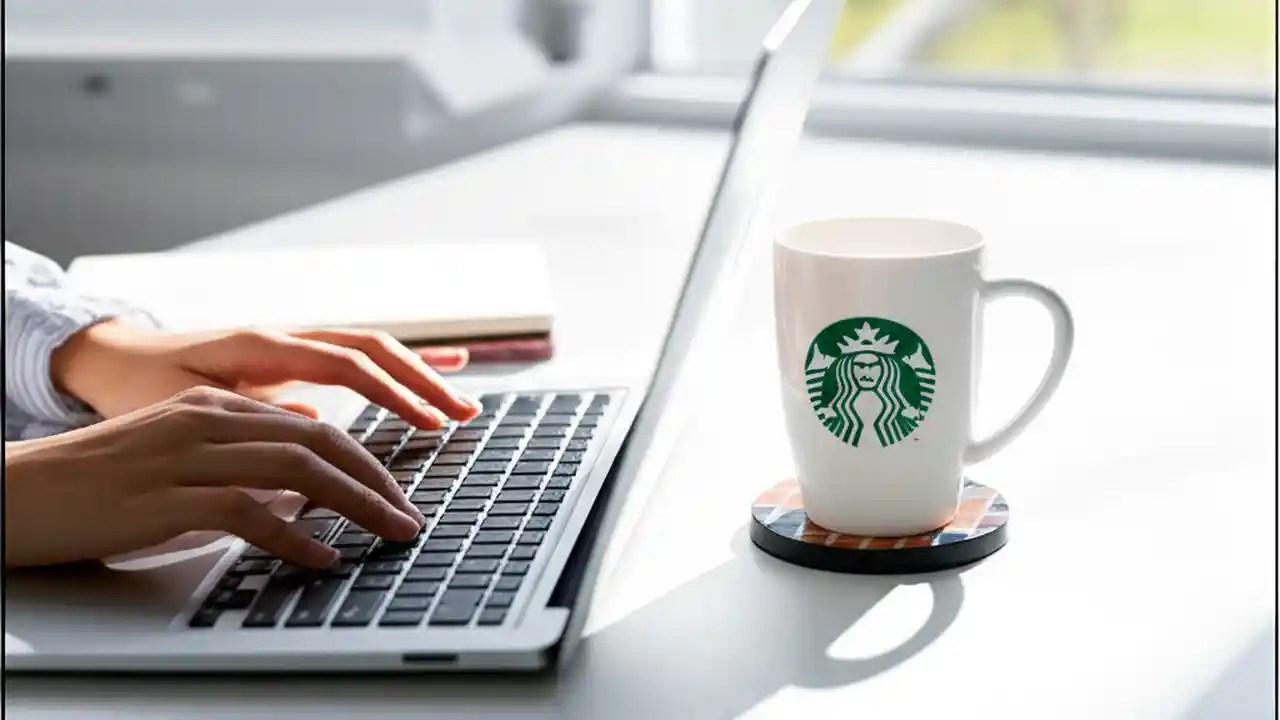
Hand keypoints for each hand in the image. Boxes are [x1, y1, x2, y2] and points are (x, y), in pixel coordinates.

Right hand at [3, 387, 426, 568]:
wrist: (15, 492)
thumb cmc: (94, 481)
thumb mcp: (175, 455)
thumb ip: (234, 460)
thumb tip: (296, 486)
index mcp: (211, 406)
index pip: (310, 425)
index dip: (363, 457)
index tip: (395, 489)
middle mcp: (205, 420)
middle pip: (317, 441)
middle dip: (375, 478)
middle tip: (409, 514)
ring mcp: (185, 456)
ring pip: (297, 471)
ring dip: (356, 504)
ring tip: (391, 533)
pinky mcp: (164, 498)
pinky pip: (248, 513)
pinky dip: (295, 536)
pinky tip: (323, 557)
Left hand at [51, 322, 480, 428]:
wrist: (110, 358)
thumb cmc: (139, 387)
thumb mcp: (183, 408)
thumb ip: (248, 415)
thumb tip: (314, 426)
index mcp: (262, 344)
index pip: (347, 364)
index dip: (393, 393)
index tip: (429, 423)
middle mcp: (285, 336)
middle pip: (373, 349)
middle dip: (423, 381)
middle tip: (463, 414)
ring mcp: (291, 345)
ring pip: (371, 349)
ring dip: (419, 373)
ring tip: (462, 400)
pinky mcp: (292, 359)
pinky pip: (355, 356)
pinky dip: (397, 365)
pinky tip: (433, 368)